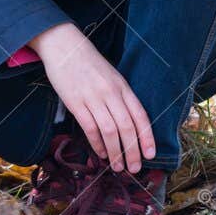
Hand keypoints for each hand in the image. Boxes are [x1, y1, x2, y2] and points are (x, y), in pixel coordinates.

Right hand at [30, 23, 155, 172]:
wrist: (64, 46)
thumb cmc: (89, 63)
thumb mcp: (112, 76)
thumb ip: (121, 97)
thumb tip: (129, 124)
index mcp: (122, 86)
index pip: (140, 115)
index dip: (147, 137)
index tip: (151, 155)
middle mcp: (111, 93)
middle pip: (126, 127)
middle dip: (133, 151)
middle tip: (134, 168)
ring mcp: (93, 97)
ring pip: (109, 131)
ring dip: (115, 152)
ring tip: (117, 166)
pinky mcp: (75, 102)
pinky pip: (89, 127)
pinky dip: (97, 143)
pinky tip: (100, 153)